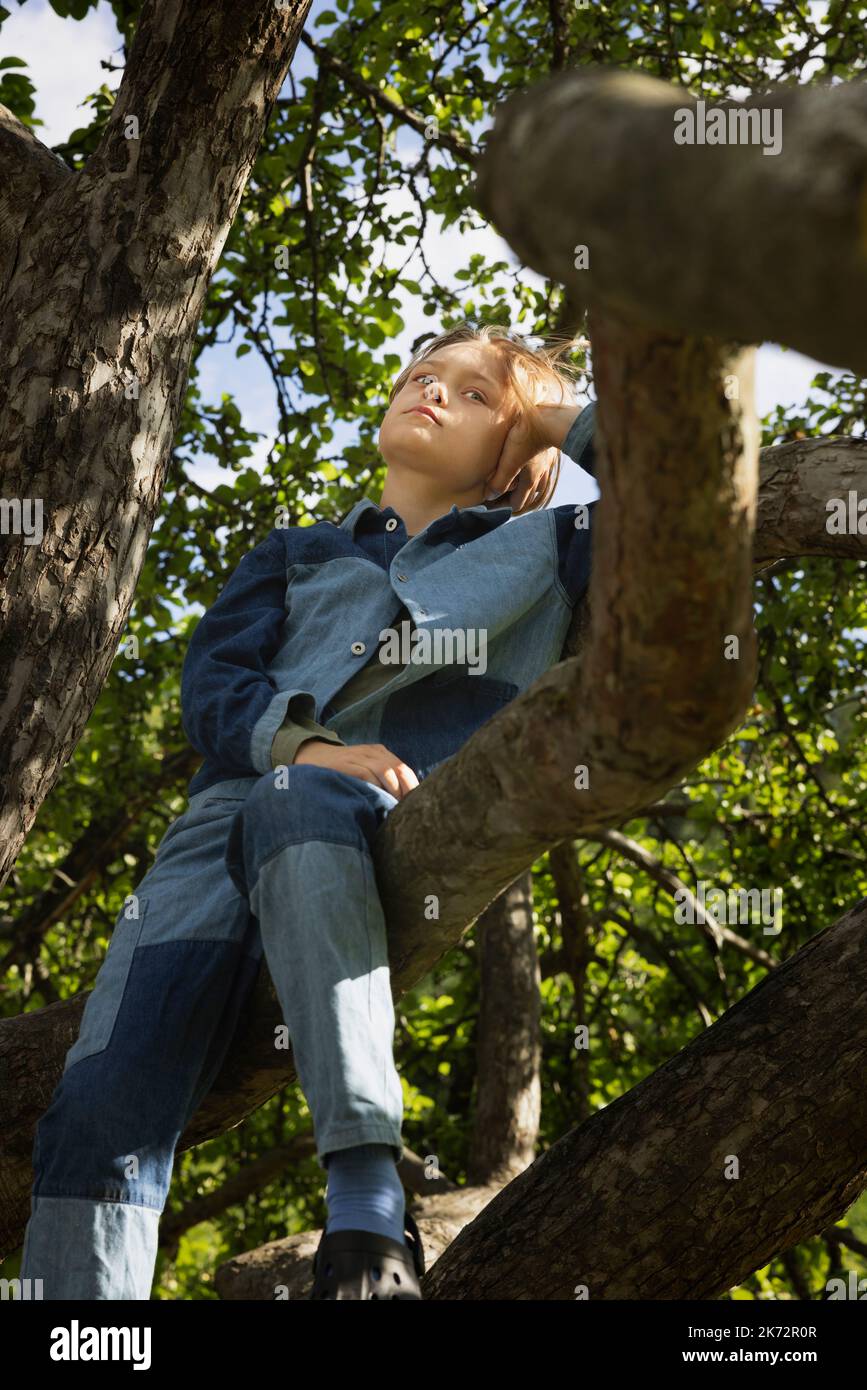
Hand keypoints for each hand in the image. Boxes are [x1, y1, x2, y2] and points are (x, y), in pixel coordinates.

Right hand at [294, 738, 419, 799]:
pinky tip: (376, 801)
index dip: (412, 788)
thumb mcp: (365, 768)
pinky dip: (374, 788)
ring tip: (394, 809)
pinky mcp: (346, 763)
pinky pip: (366, 774)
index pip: (404, 770)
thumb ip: (382, 779)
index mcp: (381, 753)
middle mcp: (373, 752)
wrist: (312, 756)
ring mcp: (359, 756)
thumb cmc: (343, 769)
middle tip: (406, 810)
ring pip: (385, 772)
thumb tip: (402, 803)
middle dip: (406, 791)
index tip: (415, 806)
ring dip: (392, 792)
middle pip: (399, 770)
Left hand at [485, 403, 581, 511]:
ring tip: (512, 487)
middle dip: (512, 499)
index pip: (517, 504)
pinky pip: (541, 470)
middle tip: (497, 496)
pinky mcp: (546, 452)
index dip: (502, 507)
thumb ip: (499, 481)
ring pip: (537, 485)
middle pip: (528, 497)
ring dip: (525, 489)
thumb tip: (490, 496)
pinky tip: (527, 468)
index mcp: (529, 481)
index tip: (489, 503)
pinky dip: (533, 475)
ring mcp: (545, 464)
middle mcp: (539, 476)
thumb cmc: (526, 438)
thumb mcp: (509, 462)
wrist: (547, 418)